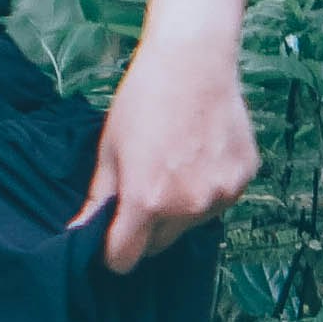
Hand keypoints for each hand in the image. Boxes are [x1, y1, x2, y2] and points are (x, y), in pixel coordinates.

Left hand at [85, 29, 254, 270]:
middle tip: (142, 190)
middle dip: (146, 229)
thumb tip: (78, 233)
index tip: (110, 238)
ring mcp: (221, 195)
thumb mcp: (110, 150)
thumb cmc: (142, 102)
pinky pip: (219, 201)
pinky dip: (208, 189)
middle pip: (159, 245)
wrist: (193, 63)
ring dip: (179, 209)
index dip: (113, 253)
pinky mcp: (244, 180)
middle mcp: (187, 207)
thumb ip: (98, 199)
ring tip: (174, 165)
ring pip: (191, 224)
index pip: (126, 258)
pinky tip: (199, 156)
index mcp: (147, 202)